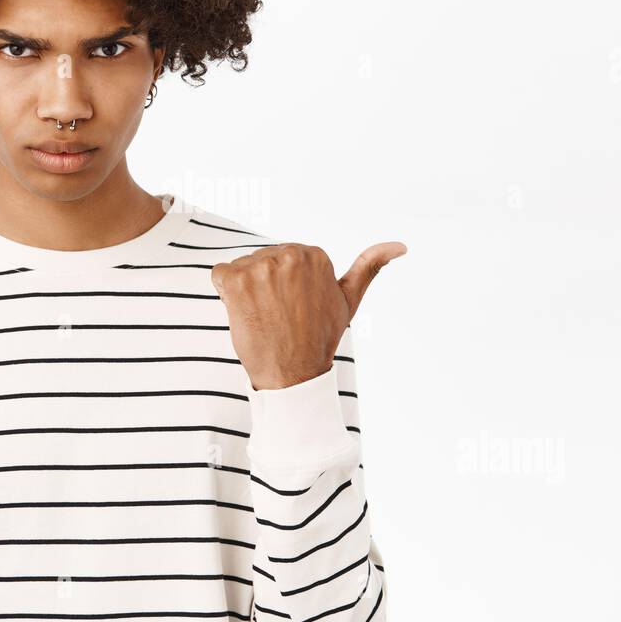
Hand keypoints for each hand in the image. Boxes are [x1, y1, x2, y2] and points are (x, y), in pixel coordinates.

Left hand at [211, 240, 406, 390]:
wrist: (293, 375)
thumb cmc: (319, 339)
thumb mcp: (348, 300)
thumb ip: (370, 267)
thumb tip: (401, 245)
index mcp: (313, 255)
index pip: (284, 258)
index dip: (285, 285)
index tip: (296, 307)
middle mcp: (288, 255)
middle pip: (261, 260)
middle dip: (265, 285)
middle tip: (280, 316)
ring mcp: (260, 267)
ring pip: (241, 268)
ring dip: (246, 291)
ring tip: (265, 316)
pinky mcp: (235, 281)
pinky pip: (219, 275)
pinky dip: (225, 294)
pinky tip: (244, 313)